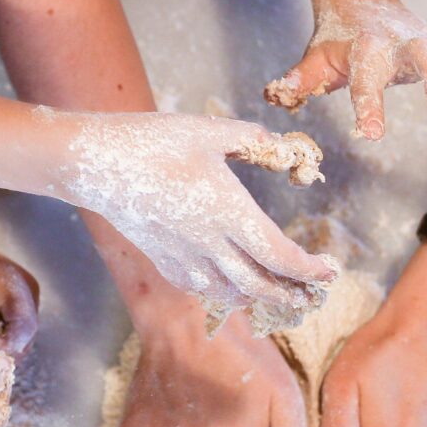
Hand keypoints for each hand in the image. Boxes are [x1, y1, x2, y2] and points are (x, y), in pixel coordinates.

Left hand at [0, 242, 40, 355]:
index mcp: (17, 285)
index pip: (24, 325)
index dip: (9, 345)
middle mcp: (30, 293)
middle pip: (27, 334)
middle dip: (7, 350)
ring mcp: (29, 300)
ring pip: (24, 336)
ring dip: (5, 347)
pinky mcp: (21, 306)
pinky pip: (17, 330)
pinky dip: (3, 339)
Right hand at [59, 113, 335, 322]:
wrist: (96, 163)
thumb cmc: (153, 140)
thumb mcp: (209, 129)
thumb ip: (251, 138)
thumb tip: (283, 145)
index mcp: (227, 211)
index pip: (279, 255)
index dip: (309, 269)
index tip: (329, 270)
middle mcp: (209, 242)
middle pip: (261, 284)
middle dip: (292, 292)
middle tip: (314, 292)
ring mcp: (183, 255)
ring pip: (231, 293)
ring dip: (260, 297)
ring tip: (280, 294)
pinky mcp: (163, 259)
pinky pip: (202, 288)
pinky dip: (225, 294)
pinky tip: (233, 287)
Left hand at [265, 0, 426, 140]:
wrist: (358, 1)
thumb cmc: (336, 44)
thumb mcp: (314, 60)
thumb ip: (298, 80)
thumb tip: (276, 95)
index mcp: (366, 52)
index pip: (366, 83)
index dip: (368, 107)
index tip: (371, 135)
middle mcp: (399, 45)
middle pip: (420, 55)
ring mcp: (425, 40)